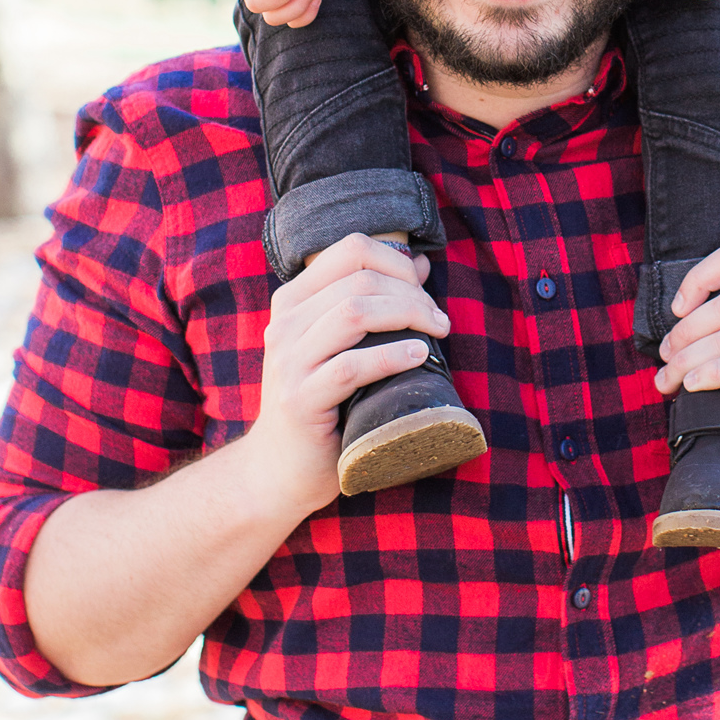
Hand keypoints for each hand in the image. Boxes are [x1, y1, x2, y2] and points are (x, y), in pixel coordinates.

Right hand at [250, 235, 450, 516]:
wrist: (279, 470)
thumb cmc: (323, 404)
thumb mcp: (342, 346)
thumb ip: (373, 303)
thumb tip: (421, 265)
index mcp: (292, 301)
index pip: (350, 250)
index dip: (398, 261)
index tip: (426, 288)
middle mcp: (285, 325)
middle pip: (359, 281)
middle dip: (411, 294)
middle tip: (439, 320)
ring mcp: (289, 362)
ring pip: (353, 313)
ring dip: (407, 316)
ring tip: (437, 332)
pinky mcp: (300, 400)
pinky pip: (350, 367)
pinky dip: (391, 356)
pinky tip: (418, 356)